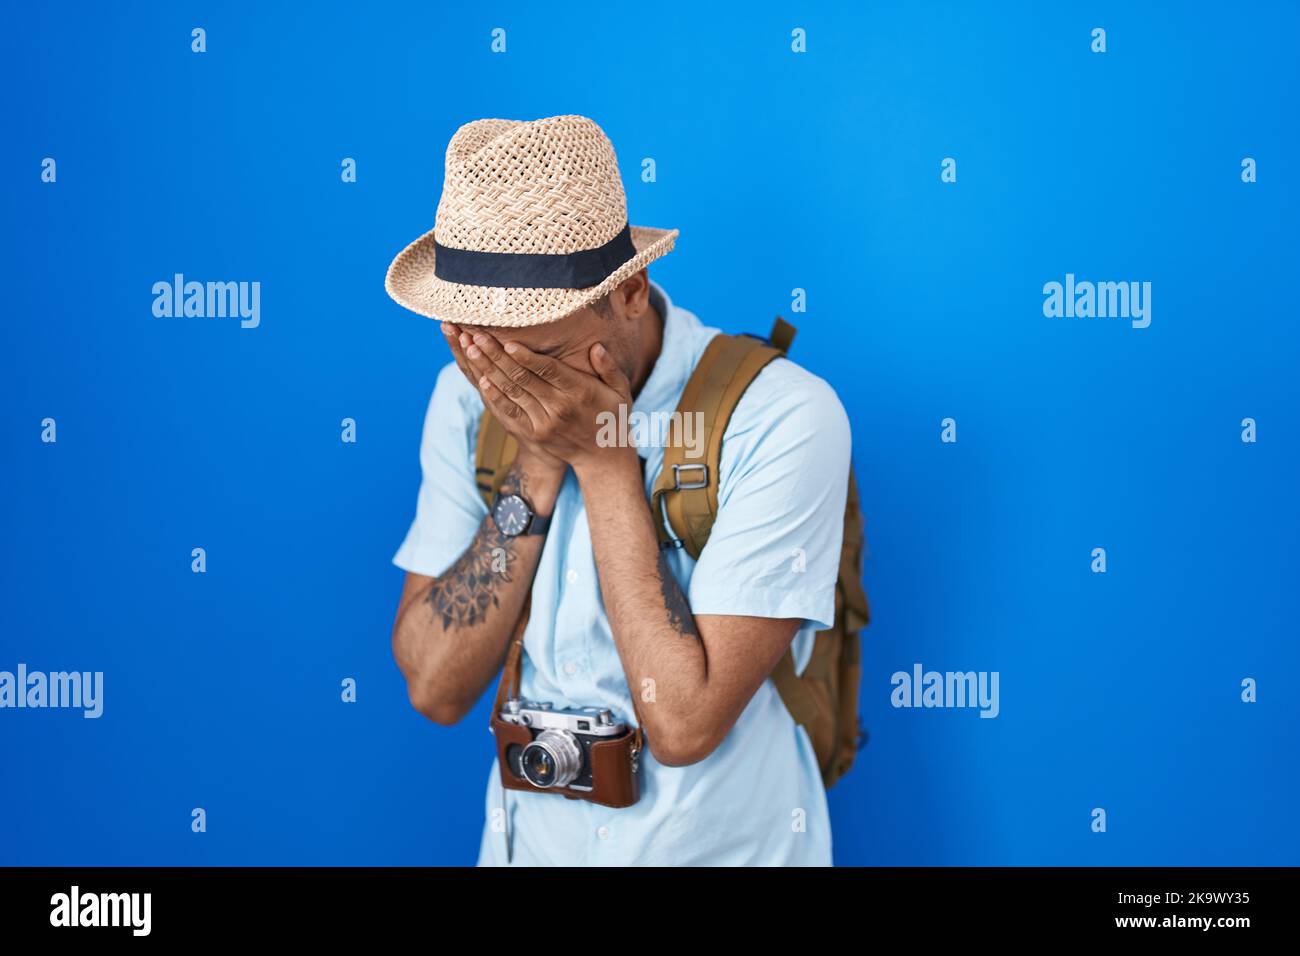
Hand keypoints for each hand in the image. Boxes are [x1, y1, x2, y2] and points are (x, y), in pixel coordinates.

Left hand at [450, 325, 634, 474]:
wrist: (602, 458)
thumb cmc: (612, 416)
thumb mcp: (620, 390)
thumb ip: (609, 367)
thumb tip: (597, 347)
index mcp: (579, 392)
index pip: (548, 371)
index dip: (526, 356)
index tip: (507, 341)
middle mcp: (559, 408)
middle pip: (523, 378)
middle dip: (497, 355)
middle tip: (478, 334)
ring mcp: (543, 423)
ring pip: (511, 392)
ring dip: (488, 370)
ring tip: (470, 348)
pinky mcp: (533, 434)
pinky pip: (509, 412)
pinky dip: (494, 395)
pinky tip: (480, 378)